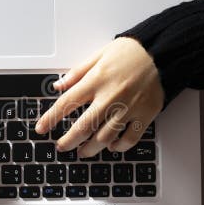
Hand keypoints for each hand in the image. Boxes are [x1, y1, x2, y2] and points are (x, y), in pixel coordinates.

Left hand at [34, 37, 163, 157]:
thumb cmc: (130, 52)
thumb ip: (77, 73)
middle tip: (61, 146)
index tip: (41, 128)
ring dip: (90, 148)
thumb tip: (58, 85)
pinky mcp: (145, 114)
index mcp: (96, 80)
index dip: (50, 118)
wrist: (162, 52)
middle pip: (83, 127)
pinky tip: (112, 146)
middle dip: (68, 141)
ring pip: (105, 138)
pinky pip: (130, 138)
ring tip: (83, 151)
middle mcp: (111, 96)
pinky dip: (119, 146)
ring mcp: (129, 108)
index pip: (66, 103)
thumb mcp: (98, 55)